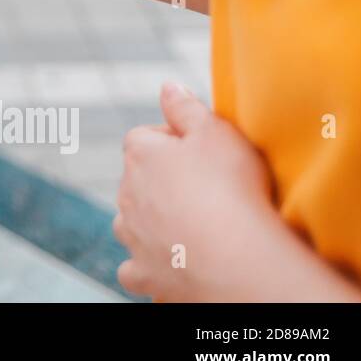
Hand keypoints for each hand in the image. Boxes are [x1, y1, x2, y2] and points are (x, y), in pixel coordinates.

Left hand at [114, 83, 277, 301]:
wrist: (234, 258)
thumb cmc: (230, 188)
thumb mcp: (216, 132)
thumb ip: (187, 106)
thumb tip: (166, 86)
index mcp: (140, 155)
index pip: (144, 138)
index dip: (173, 143)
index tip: (203, 154)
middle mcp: (126, 195)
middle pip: (138, 180)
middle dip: (164, 183)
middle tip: (208, 192)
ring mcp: (131, 237)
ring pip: (131, 223)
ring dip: (152, 223)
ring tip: (193, 228)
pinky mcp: (142, 274)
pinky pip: (134, 269)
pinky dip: (148, 266)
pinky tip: (171, 265)